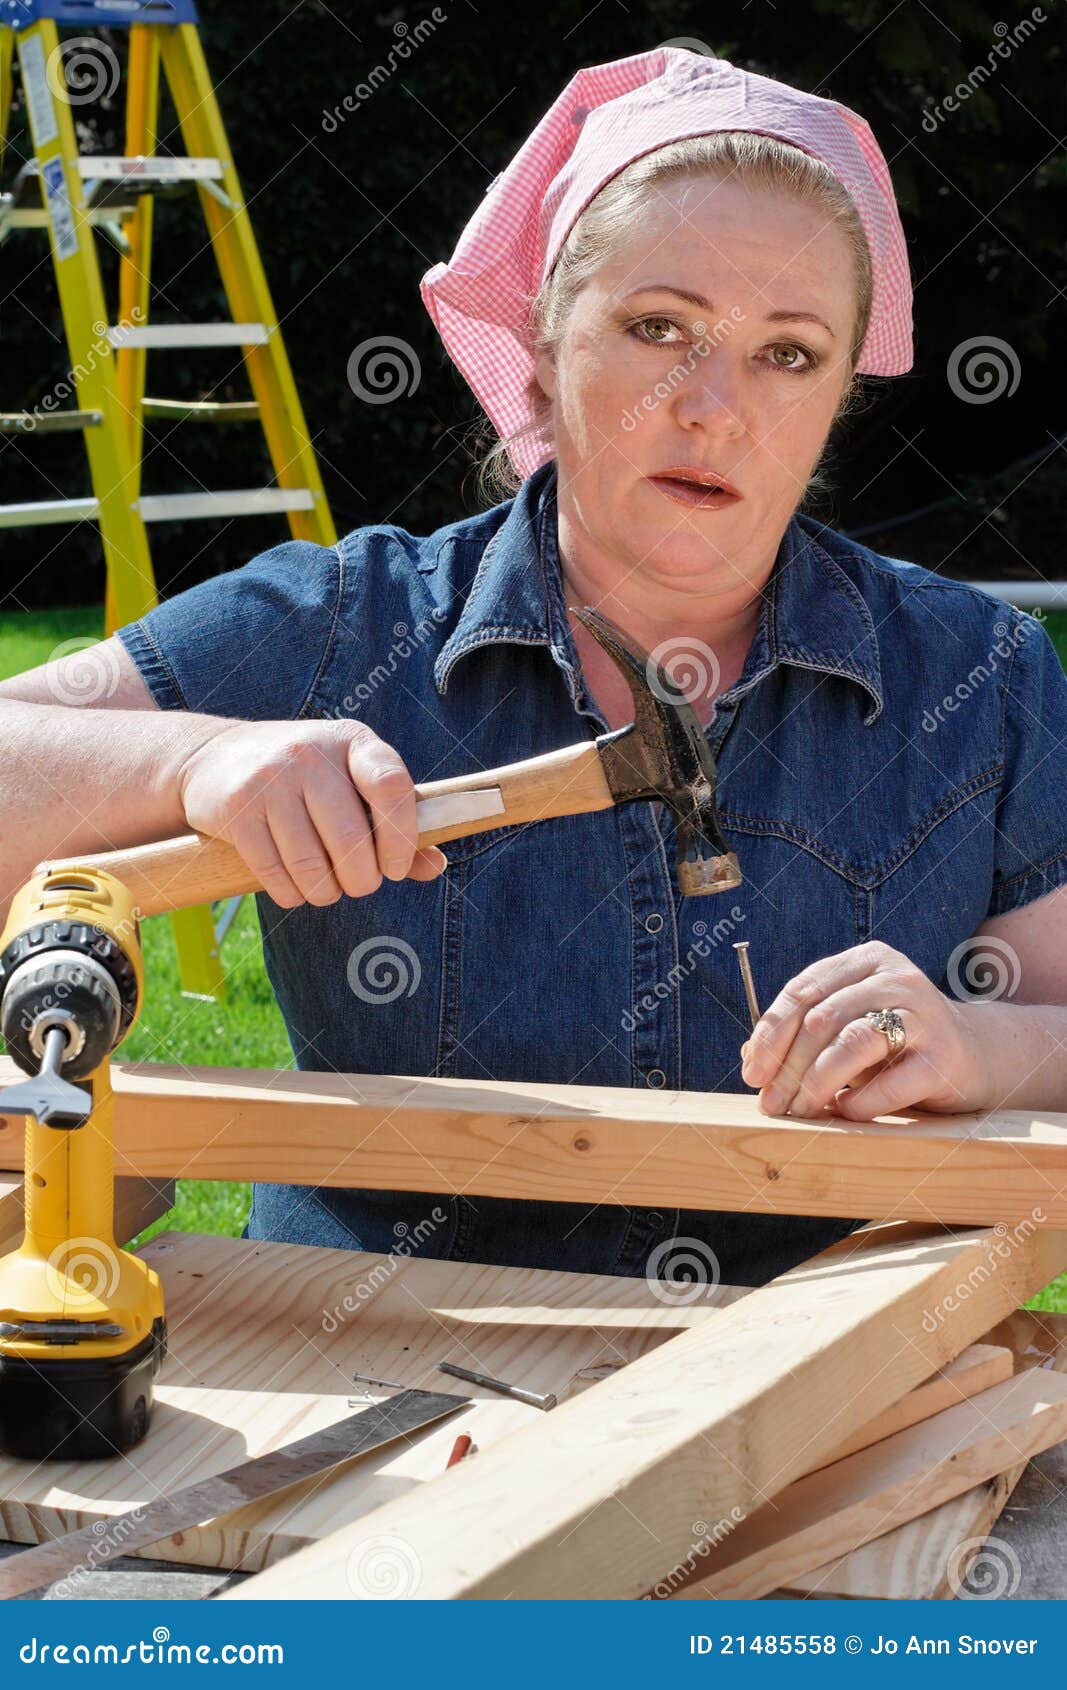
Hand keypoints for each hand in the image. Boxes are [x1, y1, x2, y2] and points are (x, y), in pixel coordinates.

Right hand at [176, 719, 447, 907]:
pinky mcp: (236, 809)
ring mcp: (270, 779)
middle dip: (362, 880)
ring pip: (312, 865)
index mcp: (353, 742)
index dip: (402, 838)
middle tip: (359, 884)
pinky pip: (274, 874)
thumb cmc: (306, 779)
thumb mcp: (352, 784)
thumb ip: (397, 824)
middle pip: (352, 839)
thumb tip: (435, 866)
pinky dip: (291, 894)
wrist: (217, 758)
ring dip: (326, 892)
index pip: (391, 786)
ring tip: (326, 888)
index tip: (395, 868)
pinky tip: (295, 886)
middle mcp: (311, 754)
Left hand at [739, 940, 992, 1118]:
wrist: (975, 1056)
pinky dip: (859, 1102)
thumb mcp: (849, 1025)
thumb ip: (803, 1034)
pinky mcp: (944, 1057)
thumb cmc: (896, 1041)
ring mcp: (924, 1014)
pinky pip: (890, 1082)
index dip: (770, 1033)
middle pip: (822, 1018)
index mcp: (866, 960)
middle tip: (771, 1103)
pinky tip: (845, 1112)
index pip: (803, 990)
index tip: (751, 1072)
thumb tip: (749, 1056)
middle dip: (788, 1066)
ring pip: (853, 1042)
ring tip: (799, 1110)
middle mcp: (896, 978)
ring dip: (816, 1083)